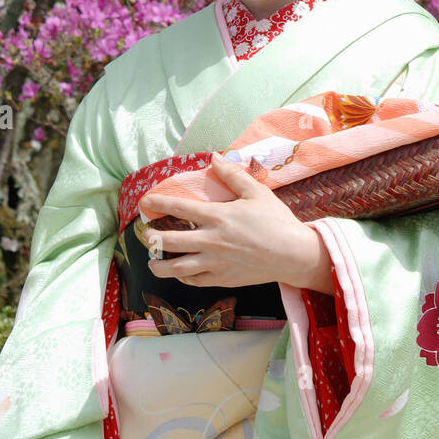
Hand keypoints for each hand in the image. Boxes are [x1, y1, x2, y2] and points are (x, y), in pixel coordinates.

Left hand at [142, 152, 334, 292]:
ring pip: (177, 269)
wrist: (292, 254)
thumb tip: (214, 157)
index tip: (145, 202)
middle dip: (152, 238)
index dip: (159, 204)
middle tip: (145, 235)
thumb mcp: (256, 192)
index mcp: (218, 217)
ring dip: (160, 266)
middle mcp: (211, 241)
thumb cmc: (276, 221)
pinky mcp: (222, 279)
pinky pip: (195, 281)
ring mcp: (215, 263)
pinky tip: (179, 273)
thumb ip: (233, 175)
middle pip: (170, 242)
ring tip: (152, 262)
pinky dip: (183, 277)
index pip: (180, 209)